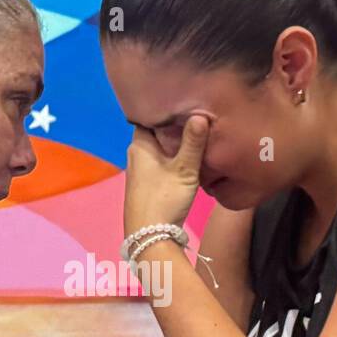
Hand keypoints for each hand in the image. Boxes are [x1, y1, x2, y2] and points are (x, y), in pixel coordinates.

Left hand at [123, 114, 209, 235]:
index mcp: (139, 145)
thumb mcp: (184, 169)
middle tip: (196, 113)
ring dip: (175, 142)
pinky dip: (174, 157)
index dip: (165, 107)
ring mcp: (141, 170)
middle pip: (156, 132)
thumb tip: (200, 114)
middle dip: (174, 125)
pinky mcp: (148, 183)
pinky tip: (189, 156)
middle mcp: (136, 154)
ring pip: (160, 148)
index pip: (149, 116)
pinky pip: (162, 161)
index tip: (184, 100)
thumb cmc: (164, 199)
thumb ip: (193, 142)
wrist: (150, 236)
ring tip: (197, 131)